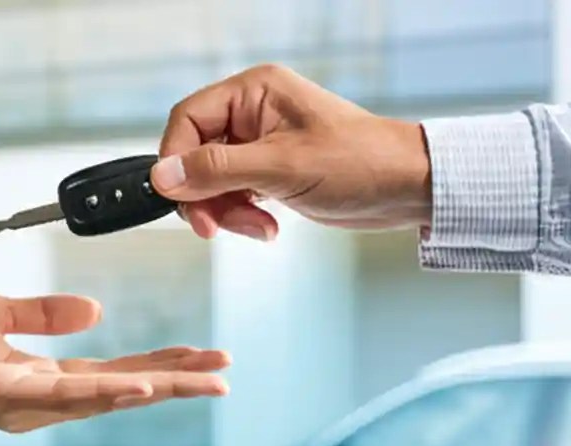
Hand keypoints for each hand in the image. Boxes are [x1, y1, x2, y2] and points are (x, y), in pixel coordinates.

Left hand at [0, 293, 229, 432]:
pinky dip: (102, 391)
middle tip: (227, 376)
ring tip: (203, 381)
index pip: (113, 374)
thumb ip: (43, 315)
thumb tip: (97, 311)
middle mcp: (35, 402)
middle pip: (120, 392)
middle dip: (175, 383)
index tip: (205, 358)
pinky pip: (55, 395)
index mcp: (39, 380)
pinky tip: (138, 384)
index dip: (160, 366)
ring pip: (100, 397)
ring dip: (154, 388)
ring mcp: (17, 405)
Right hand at [151, 64, 432, 239]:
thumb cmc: (361, 162)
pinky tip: (268, 226)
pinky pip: (234, 196)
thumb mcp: (281, 167)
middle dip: (205, 196)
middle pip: (195, 155)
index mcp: (254, 92)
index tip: (178, 196)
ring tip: (258, 227)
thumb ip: (217, 171)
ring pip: (212, 182)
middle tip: (214, 226)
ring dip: (227, 212)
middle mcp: (253, 114)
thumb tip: (165, 175)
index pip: (187, 120)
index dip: (176, 160)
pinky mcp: (271, 173)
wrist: (405, 188)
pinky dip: (243, 217)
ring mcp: (261, 145)